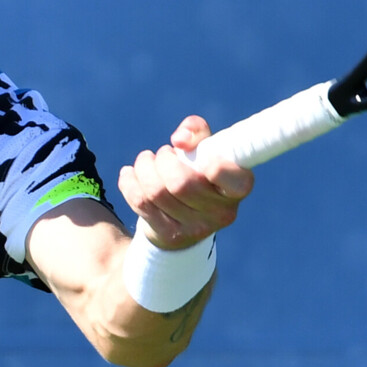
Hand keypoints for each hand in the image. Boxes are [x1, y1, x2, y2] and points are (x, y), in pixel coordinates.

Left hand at [117, 115, 253, 249]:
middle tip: (163, 154)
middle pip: (181, 183)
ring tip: (146, 160)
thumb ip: (196, 132)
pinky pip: (140, 203)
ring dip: (144, 168)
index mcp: (237, 188)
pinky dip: (129, 182)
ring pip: (157, 192)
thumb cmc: (197, 173)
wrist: (184, 220)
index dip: (217, 166)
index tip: (202, 155)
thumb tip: (179, 140)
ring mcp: (194, 228)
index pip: (234, 180)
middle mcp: (220, 213)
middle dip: (163, 160)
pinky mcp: (168, 235)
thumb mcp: (203, 148)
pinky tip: (130, 174)